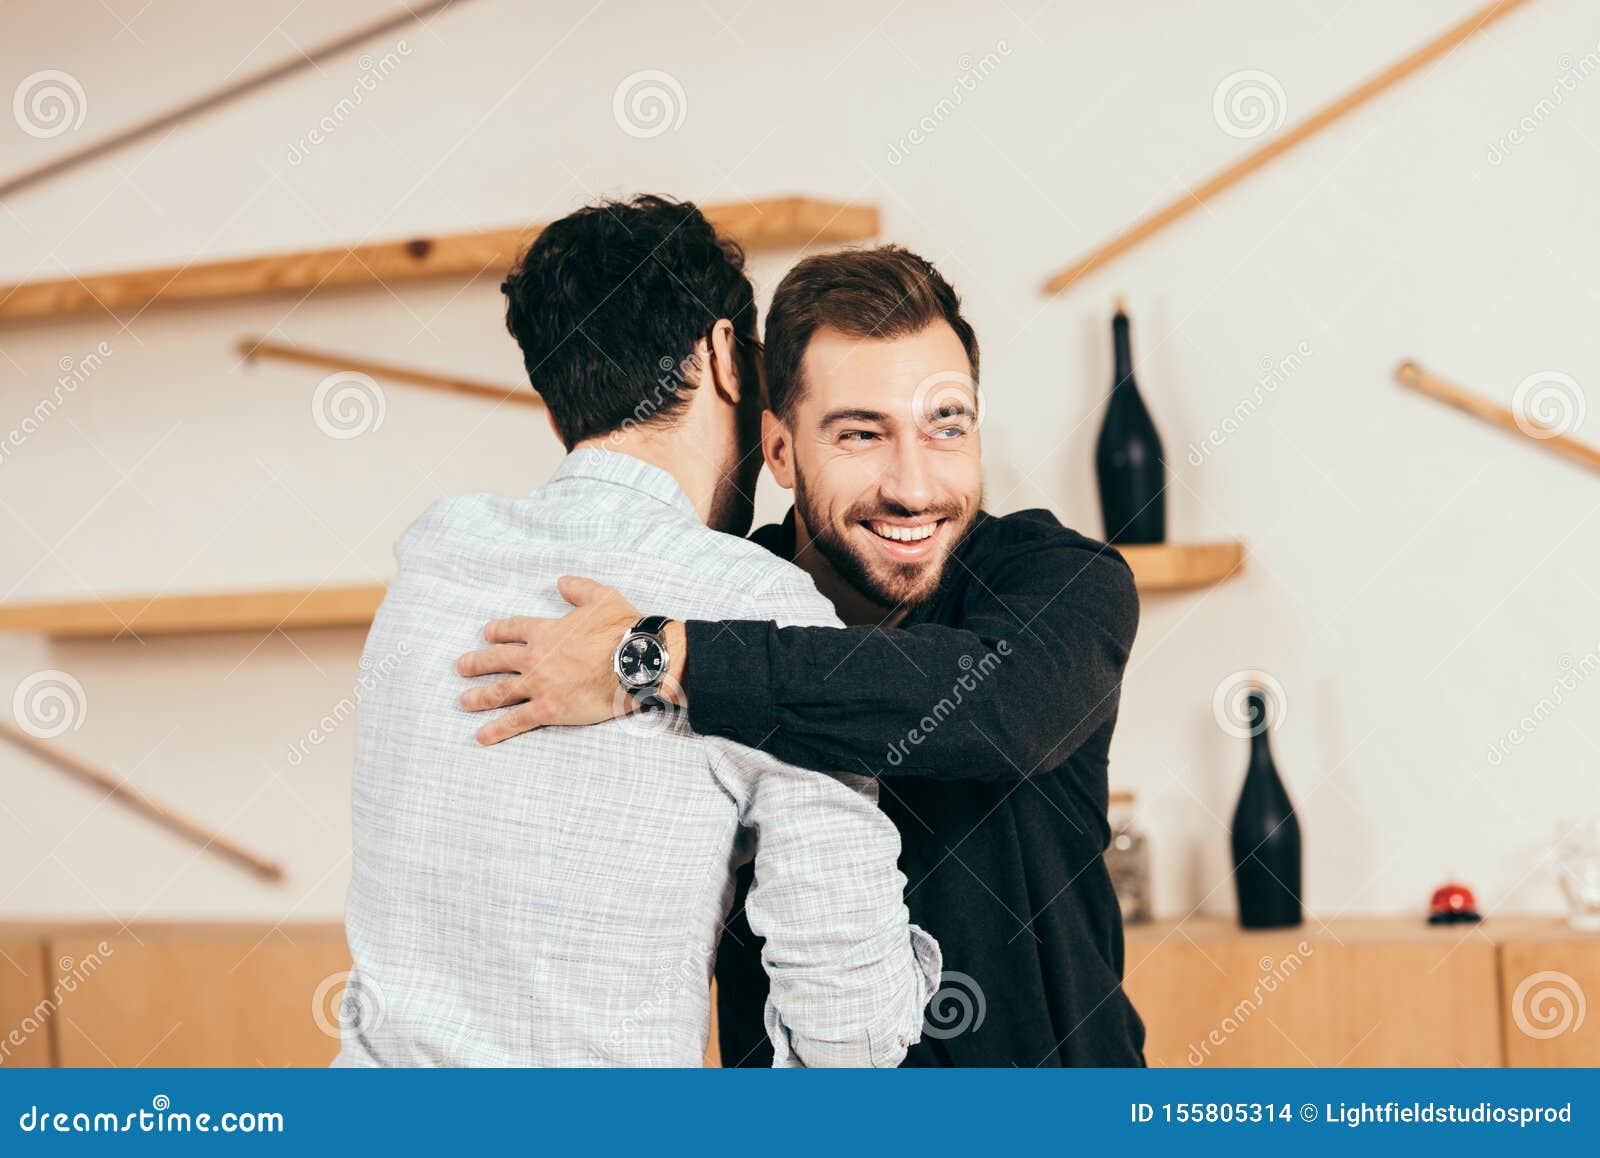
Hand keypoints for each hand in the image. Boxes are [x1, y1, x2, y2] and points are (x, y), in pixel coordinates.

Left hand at [455, 577, 676, 745]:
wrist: (634, 661)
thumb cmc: (621, 629)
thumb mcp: (602, 598)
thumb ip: (579, 589)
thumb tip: (562, 582)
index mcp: (546, 631)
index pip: (514, 629)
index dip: (499, 630)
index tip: (487, 633)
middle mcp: (535, 657)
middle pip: (497, 659)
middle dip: (476, 663)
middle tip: (460, 667)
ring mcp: (538, 685)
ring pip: (499, 691)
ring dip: (478, 697)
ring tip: (463, 702)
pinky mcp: (547, 709)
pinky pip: (515, 721)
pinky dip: (497, 729)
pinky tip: (482, 736)